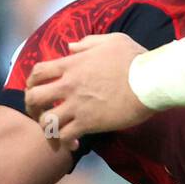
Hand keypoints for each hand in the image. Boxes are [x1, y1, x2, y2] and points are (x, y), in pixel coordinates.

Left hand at [24, 33, 154, 140]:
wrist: (152, 80)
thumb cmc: (135, 59)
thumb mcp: (111, 40)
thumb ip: (88, 43)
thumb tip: (71, 46)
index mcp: (71, 64)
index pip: (37, 72)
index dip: (32, 82)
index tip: (36, 88)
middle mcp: (69, 84)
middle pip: (34, 97)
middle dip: (32, 107)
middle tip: (41, 113)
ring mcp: (77, 105)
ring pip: (46, 121)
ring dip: (47, 127)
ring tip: (56, 131)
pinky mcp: (89, 123)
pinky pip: (65, 136)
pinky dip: (65, 142)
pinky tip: (73, 142)